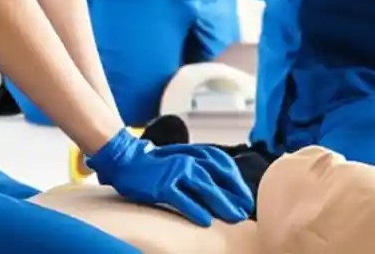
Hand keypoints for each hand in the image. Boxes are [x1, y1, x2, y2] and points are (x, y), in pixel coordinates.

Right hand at [87, 129, 253, 226]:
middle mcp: (189, 159)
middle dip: (234, 196)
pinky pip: (182, 199)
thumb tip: (223, 186)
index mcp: (196, 153)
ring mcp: (176, 171)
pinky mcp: (162, 185)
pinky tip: (206, 222)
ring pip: (205, 188)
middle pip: (219, 178)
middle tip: (245, 211)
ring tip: (234, 217)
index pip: (225, 167)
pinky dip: (195, 210)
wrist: (127, 159)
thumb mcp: (184, 157)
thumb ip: (202, 167)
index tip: (246, 199)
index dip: (238, 183)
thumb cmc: (158, 163)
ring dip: (222, 204)